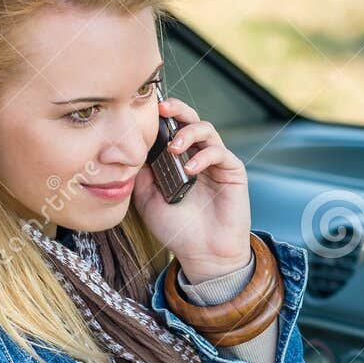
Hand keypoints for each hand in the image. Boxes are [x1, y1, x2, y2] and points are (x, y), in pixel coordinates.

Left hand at [131, 95, 252, 281]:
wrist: (203, 254)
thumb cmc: (178, 229)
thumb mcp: (148, 200)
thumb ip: (141, 174)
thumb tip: (130, 149)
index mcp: (178, 160)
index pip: (171, 128)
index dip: (161, 116)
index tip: (145, 109)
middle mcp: (197, 156)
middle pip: (191, 119)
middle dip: (177, 109)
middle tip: (163, 108)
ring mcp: (216, 163)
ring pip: (207, 130)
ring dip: (188, 132)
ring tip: (174, 147)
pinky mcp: (233, 172)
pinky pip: (220, 153)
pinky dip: (203, 156)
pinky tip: (190, 170)